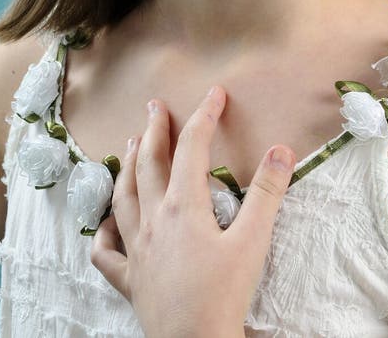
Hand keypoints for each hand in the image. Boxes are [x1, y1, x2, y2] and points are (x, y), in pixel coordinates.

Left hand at [90, 86, 295, 337]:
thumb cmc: (225, 294)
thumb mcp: (253, 241)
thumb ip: (268, 193)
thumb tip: (282, 149)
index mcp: (183, 206)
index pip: (192, 148)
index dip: (204, 115)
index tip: (215, 93)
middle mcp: (153, 220)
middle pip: (149, 164)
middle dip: (154, 130)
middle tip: (154, 106)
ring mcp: (136, 249)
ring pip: (123, 197)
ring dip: (127, 166)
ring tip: (131, 145)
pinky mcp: (129, 278)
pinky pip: (107, 251)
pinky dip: (106, 231)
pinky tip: (110, 223)